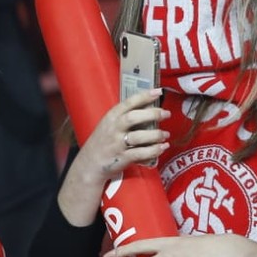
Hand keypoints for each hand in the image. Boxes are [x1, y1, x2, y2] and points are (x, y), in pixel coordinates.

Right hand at [59, 88, 167, 224]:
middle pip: (134, 117)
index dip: (144, 96)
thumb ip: (124, 117)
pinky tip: (162, 147)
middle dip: (152, 114)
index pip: (128, 103)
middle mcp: (113, 129)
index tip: (158, 91)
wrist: (90, 164)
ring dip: (156, 134)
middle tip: (166, 113)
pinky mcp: (122, 158)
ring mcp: (117, 144)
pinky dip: (154, 150)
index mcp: (110, 117)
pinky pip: (141, 153)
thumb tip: (148, 109)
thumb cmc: (103, 142)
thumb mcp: (108, 125)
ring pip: (139, 137)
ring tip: (165, 134)